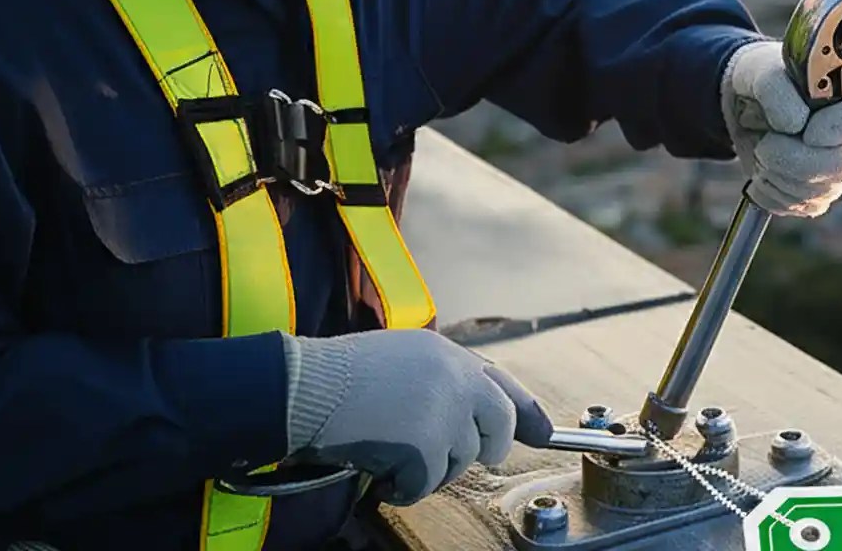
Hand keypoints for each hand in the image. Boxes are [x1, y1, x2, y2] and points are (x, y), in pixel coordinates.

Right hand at [280, 329, 552, 505]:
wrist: (301, 386)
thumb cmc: (336, 377)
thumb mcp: (400, 359)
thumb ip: (440, 380)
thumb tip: (469, 417)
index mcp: (447, 354)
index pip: (502, 384)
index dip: (523, 412)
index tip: (540, 432)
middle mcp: (455, 377)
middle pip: (497, 427)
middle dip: (480, 450)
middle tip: (445, 458)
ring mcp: (444, 411)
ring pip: (459, 460)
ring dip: (426, 468)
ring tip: (387, 450)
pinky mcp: (425, 445)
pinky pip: (426, 483)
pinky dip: (402, 487)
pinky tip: (377, 469)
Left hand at [720, 41, 841, 216]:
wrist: (743, 105)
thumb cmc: (760, 79)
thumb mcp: (758, 71)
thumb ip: (775, 87)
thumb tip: (793, 125)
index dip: (838, 128)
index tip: (805, 130)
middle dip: (793, 160)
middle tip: (765, 145)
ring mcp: (841, 167)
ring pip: (818, 191)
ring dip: (776, 175)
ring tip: (763, 149)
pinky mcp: (820, 193)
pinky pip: (800, 206)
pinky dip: (771, 193)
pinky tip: (764, 170)